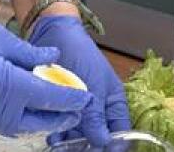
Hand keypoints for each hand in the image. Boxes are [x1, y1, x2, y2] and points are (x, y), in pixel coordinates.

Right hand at [0, 0, 90, 134]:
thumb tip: (52, 59)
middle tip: (73, 107)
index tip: (84, 96)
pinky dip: (16, 119)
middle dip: (58, 117)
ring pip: (17, 128)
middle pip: (36, 122)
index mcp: (4, 85)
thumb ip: (28, 52)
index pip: (48, 98)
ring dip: (37, 120)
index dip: (70, 99)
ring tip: (52, 107)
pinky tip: (22, 104)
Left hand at [27, 15, 130, 146]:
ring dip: (71, 142)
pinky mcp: (61, 106)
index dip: (114, 146)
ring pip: (79, 134)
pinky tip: (52, 136)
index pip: (121, 132)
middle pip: (98, 137)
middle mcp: (98, 108)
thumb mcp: (93, 87)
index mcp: (114, 102)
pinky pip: (62, 126)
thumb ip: (96, 117)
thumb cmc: (80, 54)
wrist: (54, 35)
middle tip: (79, 150)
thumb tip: (103, 142)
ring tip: (61, 145)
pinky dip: (58, 133)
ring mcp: (79, 108)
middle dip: (89, 146)